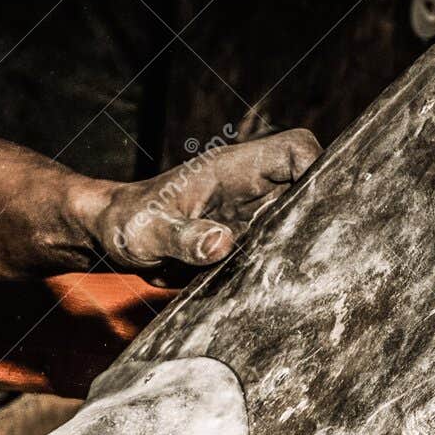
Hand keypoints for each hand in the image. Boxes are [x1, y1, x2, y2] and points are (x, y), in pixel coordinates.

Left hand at [95, 127, 321, 283]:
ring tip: (307, 271)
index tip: (321, 208)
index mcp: (233, 169)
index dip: (319, 170)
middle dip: (319, 214)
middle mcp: (249, 188)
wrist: (113, 237)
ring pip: (297, 218)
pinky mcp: (244, 240)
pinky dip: (285, 261)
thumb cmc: (127, 224)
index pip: (295, 151)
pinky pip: (277, 244)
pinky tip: (285, 284)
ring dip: (305, 242)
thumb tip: (222, 244)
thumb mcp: (151, 234)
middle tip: (321, 252)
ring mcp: (250, 213)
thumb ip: (185, 239)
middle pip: (308, 186)